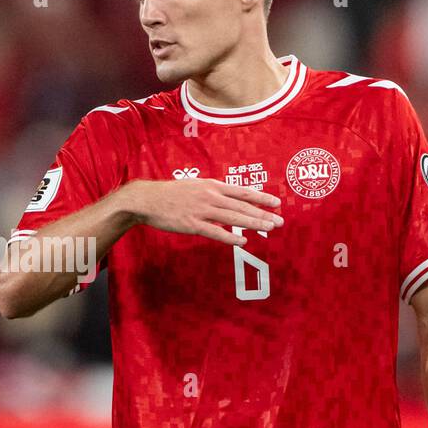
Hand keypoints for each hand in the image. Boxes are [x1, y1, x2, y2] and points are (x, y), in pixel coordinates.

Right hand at [120, 178, 282, 245]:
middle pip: (242, 206)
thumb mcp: (194, 186)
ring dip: (253, 223)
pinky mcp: (192, 224)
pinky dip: (230, 237)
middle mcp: (210, 196)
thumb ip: (211, 192)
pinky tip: (242, 241)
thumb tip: (227, 199)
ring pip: (233, 218)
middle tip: (280, 221)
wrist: (147, 200)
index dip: (261, 197)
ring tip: (268, 228)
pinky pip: (215, 232)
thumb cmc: (170, 194)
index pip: (242, 191)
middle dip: (263, 213)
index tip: (277, 202)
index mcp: (211, 186)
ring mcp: (202, 210)